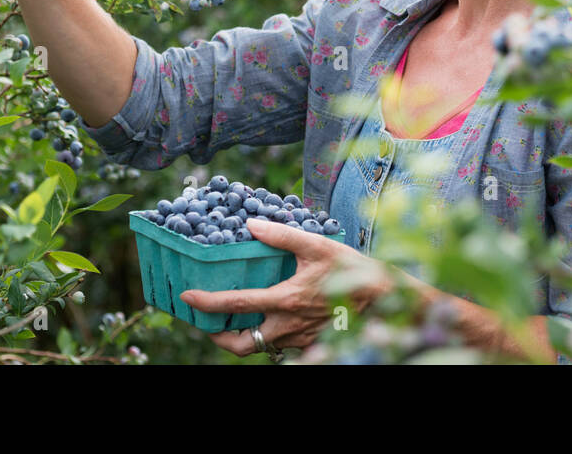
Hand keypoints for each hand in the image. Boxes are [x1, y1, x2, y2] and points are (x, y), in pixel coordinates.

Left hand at [179, 219, 391, 356]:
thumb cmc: (352, 270)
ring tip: (234, 319)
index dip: (207, 302)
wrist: (384, 297)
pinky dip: (268, 334)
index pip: (236, 305)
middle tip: (206, 322)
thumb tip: (252, 225)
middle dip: (217, 337)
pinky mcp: (311, 342)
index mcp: (285, 300)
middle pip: (241, 345)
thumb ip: (282, 236)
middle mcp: (288, 325)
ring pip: (261, 346)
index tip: (187, 297)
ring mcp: (299, 338)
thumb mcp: (317, 246)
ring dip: (243, 336)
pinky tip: (270, 318)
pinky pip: (281, 345)